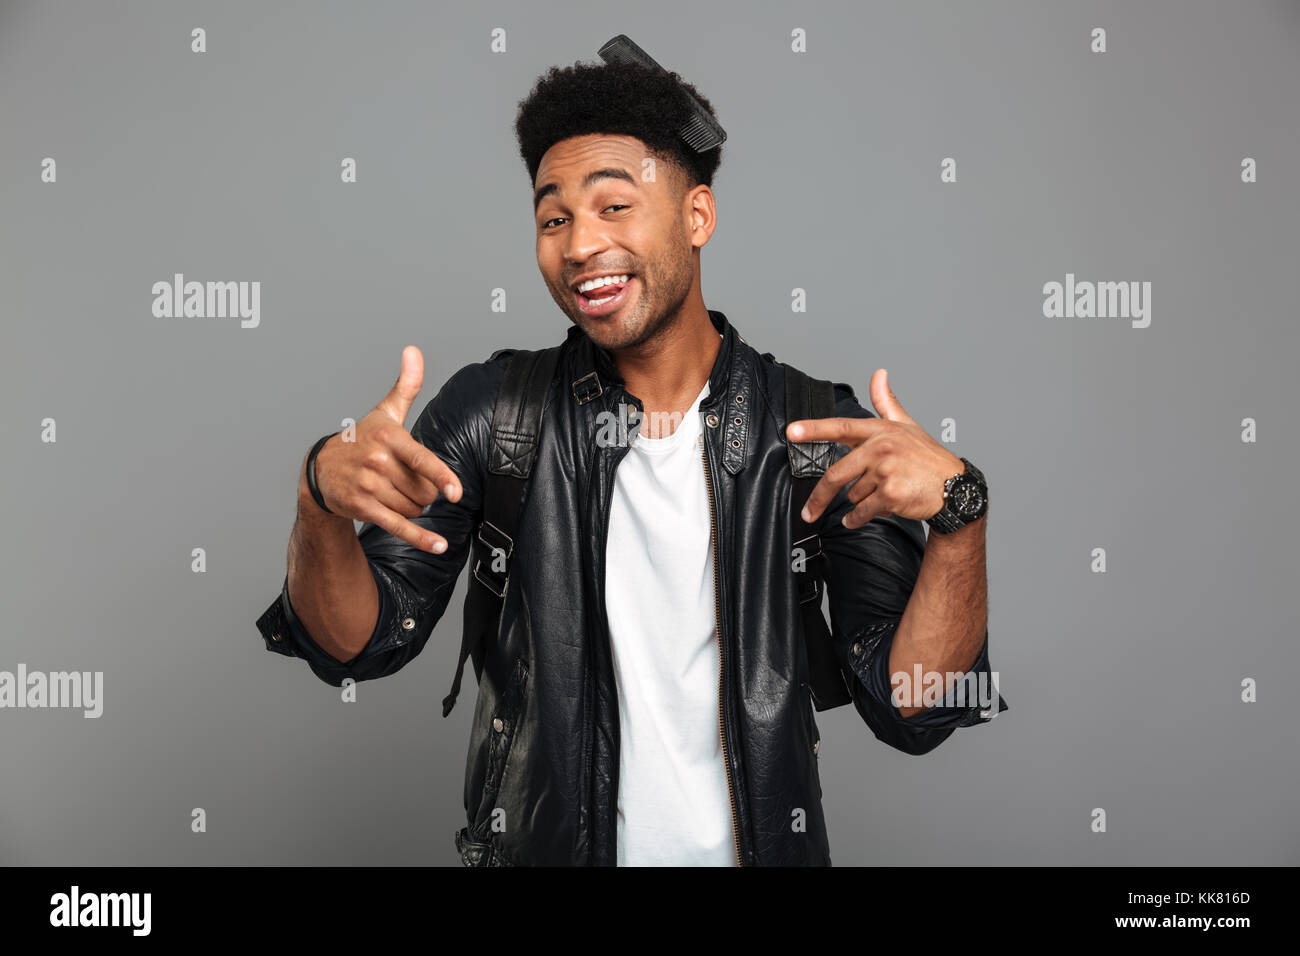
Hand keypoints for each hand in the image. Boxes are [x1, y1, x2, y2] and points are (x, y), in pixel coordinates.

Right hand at [307, 346, 462, 552]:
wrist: (320, 470)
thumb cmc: (362, 439)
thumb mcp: (384, 412)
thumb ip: (405, 385)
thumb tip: (413, 351)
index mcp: (388, 438)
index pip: (420, 459)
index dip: (440, 476)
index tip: (456, 492)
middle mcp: (377, 463)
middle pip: (425, 490)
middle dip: (426, 490)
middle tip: (406, 480)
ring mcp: (368, 487)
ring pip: (414, 508)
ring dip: (415, 507)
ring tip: (396, 492)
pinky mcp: (362, 508)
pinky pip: (398, 526)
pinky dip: (420, 538)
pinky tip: (438, 545)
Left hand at [785, 368, 963, 528]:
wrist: (955, 488)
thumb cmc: (927, 458)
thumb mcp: (907, 426)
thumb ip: (887, 402)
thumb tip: (879, 374)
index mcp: (881, 431)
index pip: (842, 428)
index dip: (814, 429)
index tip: (792, 431)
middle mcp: (882, 448)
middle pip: (837, 474)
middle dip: (819, 497)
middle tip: (809, 512)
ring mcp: (886, 471)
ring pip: (853, 495)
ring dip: (861, 502)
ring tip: (883, 494)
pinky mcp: (891, 493)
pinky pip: (862, 511)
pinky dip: (859, 519)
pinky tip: (866, 516)